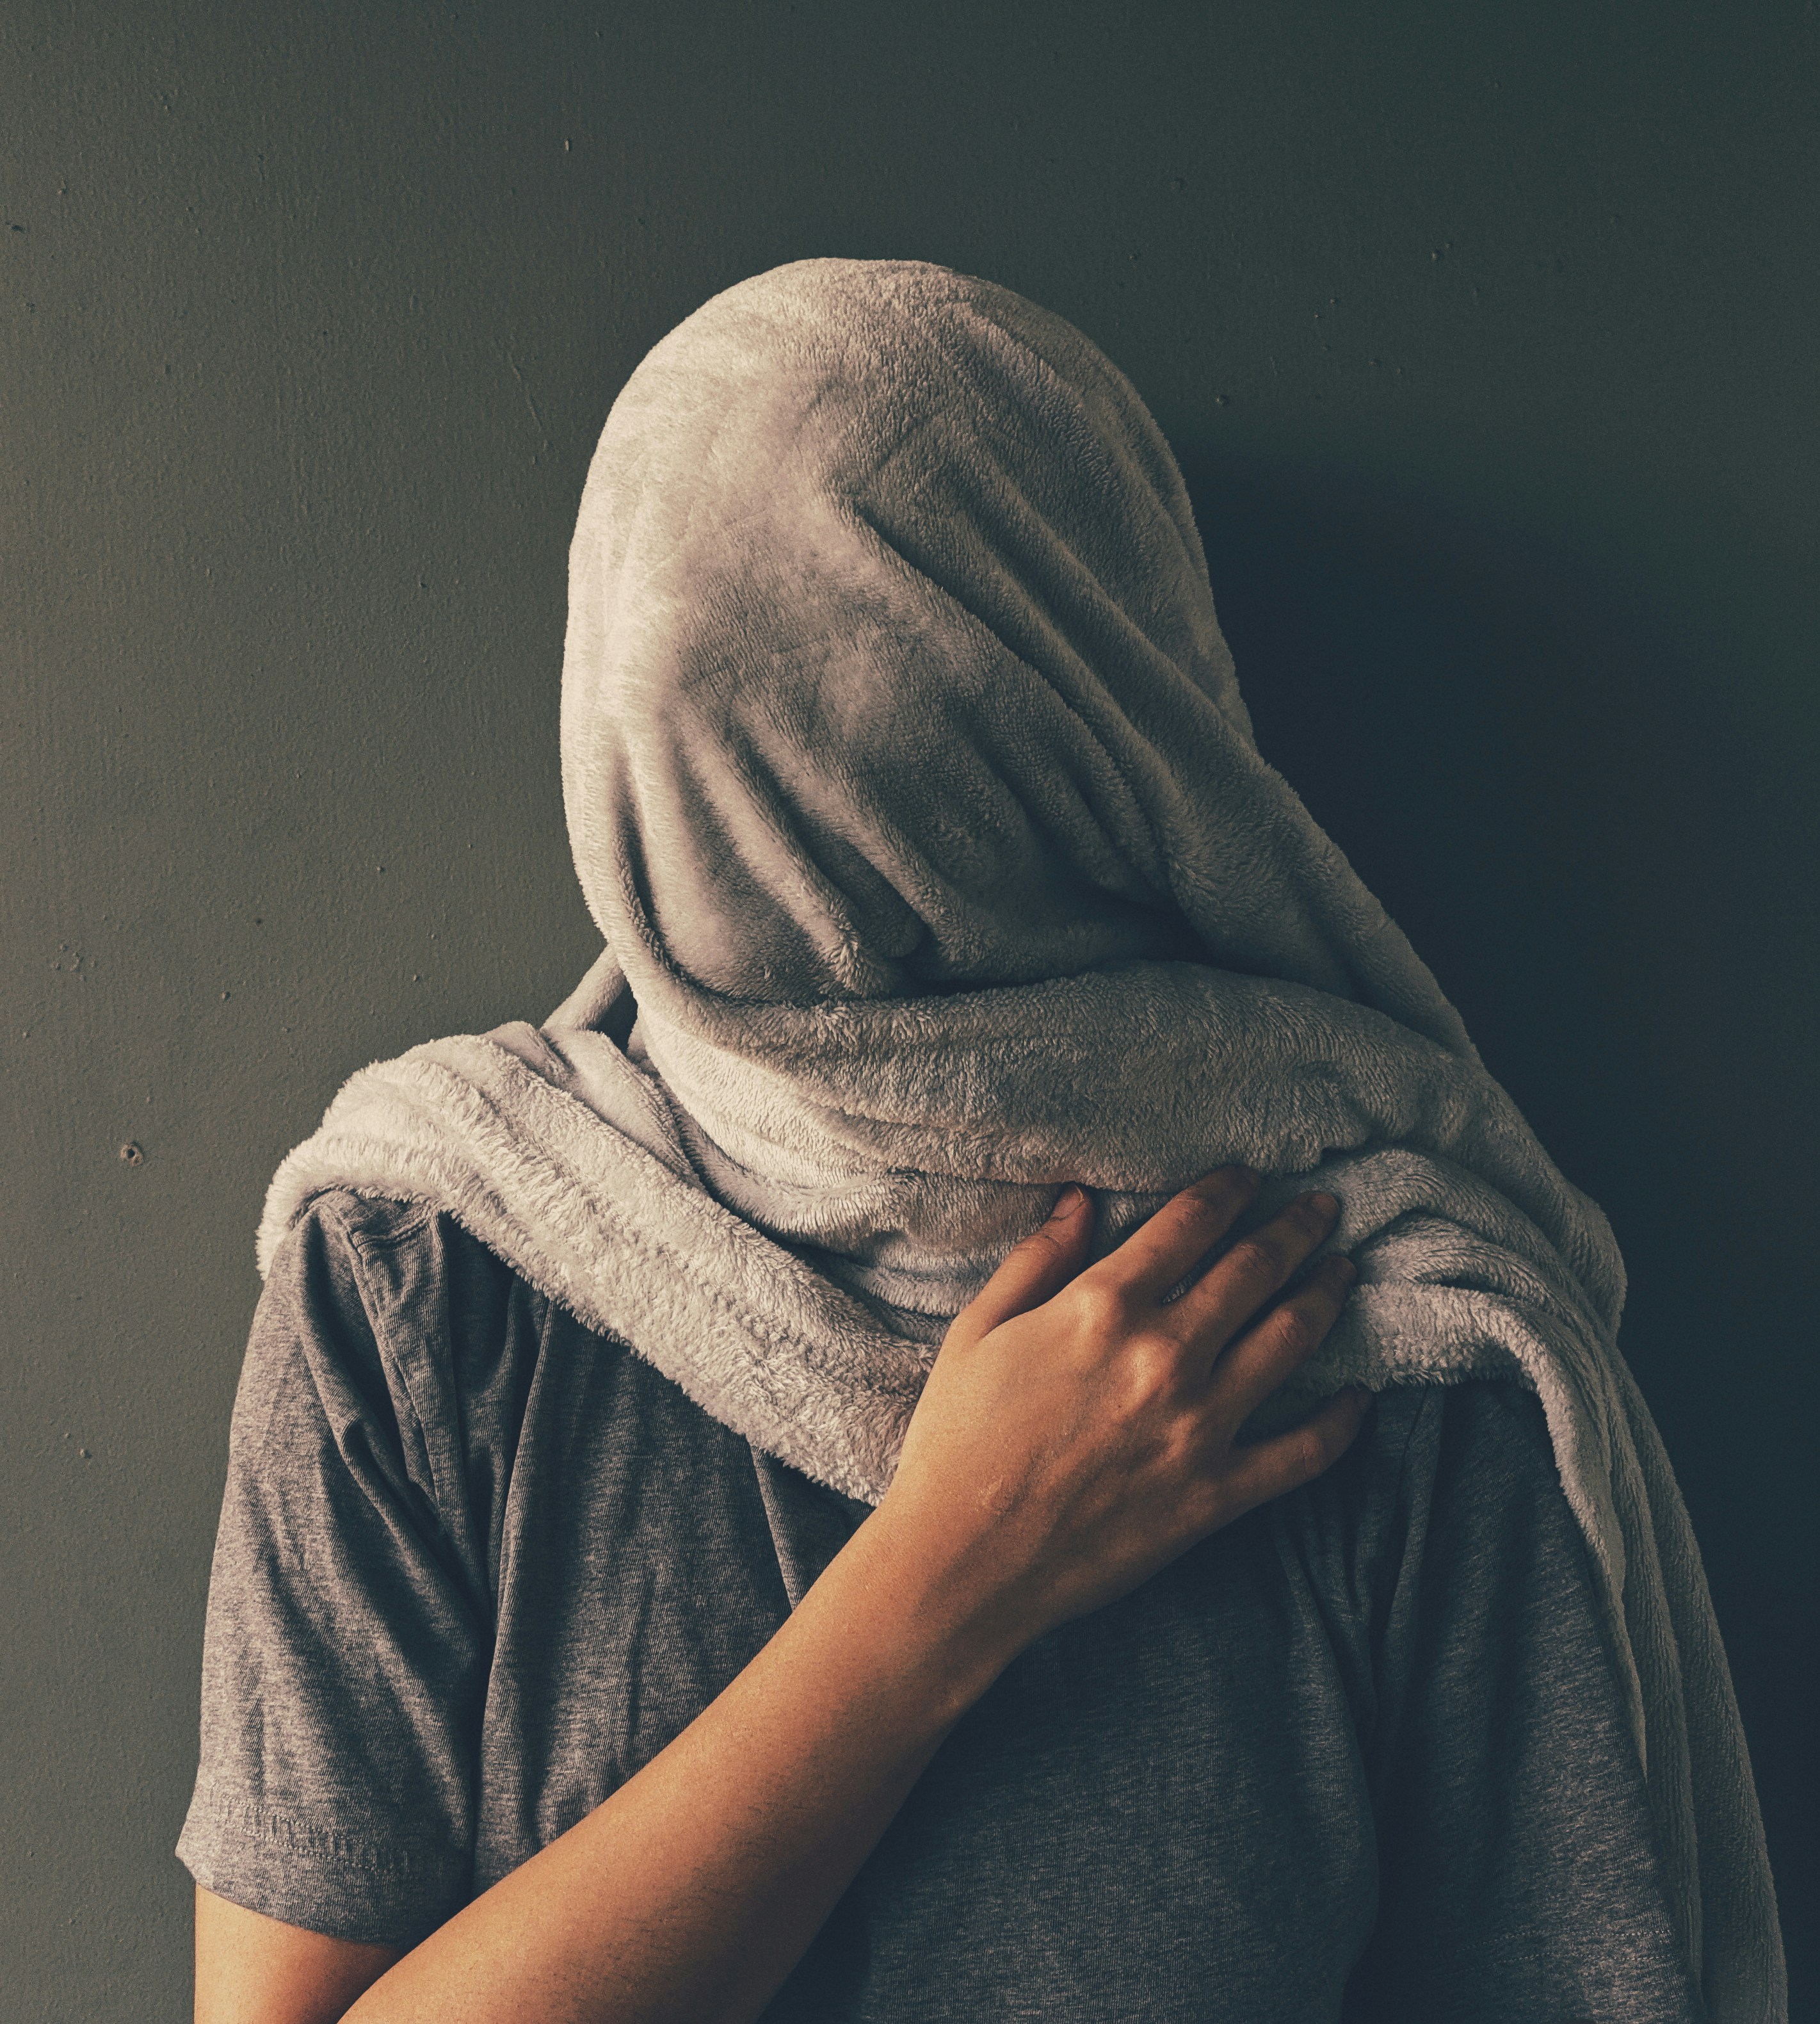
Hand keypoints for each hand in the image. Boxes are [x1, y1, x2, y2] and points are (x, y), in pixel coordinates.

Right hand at [873, 1167, 1370, 1649]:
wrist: (961, 1563)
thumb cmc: (955, 1443)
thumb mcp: (976, 1331)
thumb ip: (1036, 1259)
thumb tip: (1079, 1201)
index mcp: (1101, 1307)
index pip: (1190, 1223)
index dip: (1229, 1190)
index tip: (1249, 1178)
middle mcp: (1163, 1356)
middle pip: (1254, 1268)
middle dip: (1295, 1228)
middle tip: (1323, 1209)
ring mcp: (1198, 1427)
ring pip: (1291, 1339)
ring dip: (1326, 1294)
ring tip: (1342, 1271)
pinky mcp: (1216, 1494)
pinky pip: (1304, 1452)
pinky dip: (1341, 1421)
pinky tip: (1359, 1395)